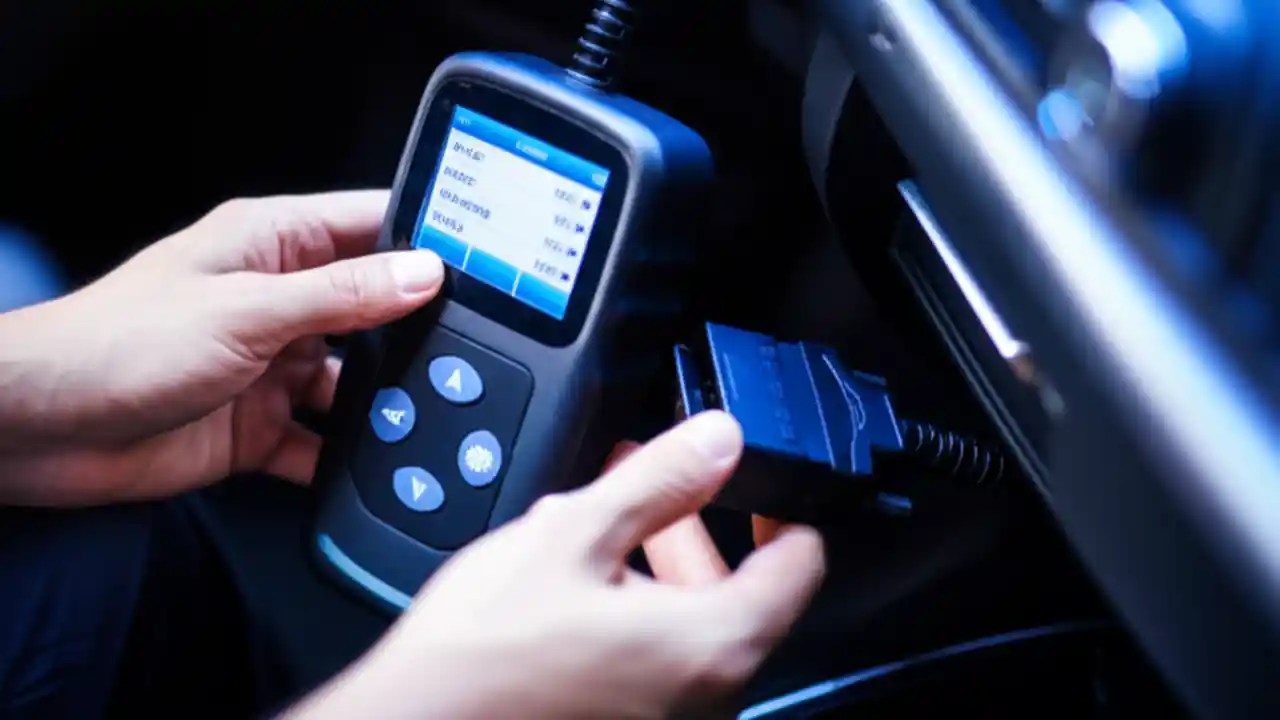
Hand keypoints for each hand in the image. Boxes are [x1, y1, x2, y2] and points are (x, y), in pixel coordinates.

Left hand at [0, 191, 442, 505]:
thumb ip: (341, 296)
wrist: (42, 429)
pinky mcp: (258, 426)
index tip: (486, 263)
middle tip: (471, 353)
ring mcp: (271, 366)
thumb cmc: (118, 343)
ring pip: (355, 382)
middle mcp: (278, 301)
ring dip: (384, 402)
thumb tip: (423, 273)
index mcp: (272, 245)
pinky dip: (344, 459)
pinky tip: (372, 468)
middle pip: (373, 310)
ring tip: (426, 415)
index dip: (426, 239)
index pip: (369, 225)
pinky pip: (320, 443)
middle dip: (416, 332)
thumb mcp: (246, 311)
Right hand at [291, 411, 825, 719]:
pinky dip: (628, 612)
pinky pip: (652, 661)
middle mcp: (704, 698)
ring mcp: (666, 719)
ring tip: (594, 519)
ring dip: (650, 564)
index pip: (799, 565)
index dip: (783, 510)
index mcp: (713, 647)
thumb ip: (660, 483)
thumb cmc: (483, 656)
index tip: (760, 481)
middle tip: (654, 482)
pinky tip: (571, 580)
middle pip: (738, 594)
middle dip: (691, 528)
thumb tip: (719, 441)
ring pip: (686, 626)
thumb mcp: (572, 538)